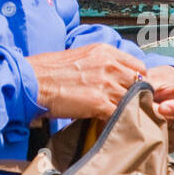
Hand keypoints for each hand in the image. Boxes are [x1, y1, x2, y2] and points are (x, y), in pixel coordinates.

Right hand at [28, 42, 148, 122]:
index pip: (139, 66)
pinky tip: (108, 122)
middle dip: (136, 96)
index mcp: (105, 52)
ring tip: (118, 116)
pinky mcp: (99, 103)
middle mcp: (108, 65)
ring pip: (132, 100)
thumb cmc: (50, 71)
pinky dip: (117, 121)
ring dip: (127, 110)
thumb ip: (101, 63)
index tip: (131, 90)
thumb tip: (112, 77)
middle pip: (140, 84)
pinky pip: (120, 114)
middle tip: (127, 106)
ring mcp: (105, 84)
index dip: (137, 80)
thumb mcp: (80, 56)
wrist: (33, 82)